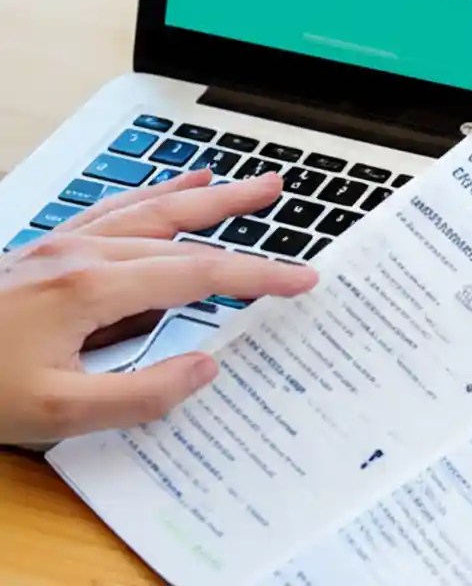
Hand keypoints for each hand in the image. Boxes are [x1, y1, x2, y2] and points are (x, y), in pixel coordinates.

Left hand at [0, 170, 317, 443]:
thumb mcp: (57, 412)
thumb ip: (140, 394)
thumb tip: (206, 367)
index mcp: (91, 287)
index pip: (197, 273)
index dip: (256, 276)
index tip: (300, 280)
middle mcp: (80, 253)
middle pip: (178, 223)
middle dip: (235, 211)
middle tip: (278, 191)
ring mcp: (61, 244)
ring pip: (148, 210)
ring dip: (199, 195)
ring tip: (240, 183)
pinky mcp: (47, 250)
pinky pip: (112, 210)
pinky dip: (151, 196)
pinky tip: (167, 190)